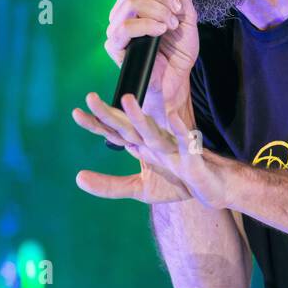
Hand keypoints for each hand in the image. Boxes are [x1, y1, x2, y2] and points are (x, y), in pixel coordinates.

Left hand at [73, 91, 230, 209]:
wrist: (211, 188)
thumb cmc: (177, 183)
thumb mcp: (139, 189)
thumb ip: (109, 185)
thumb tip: (78, 178)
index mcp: (142, 145)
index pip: (114, 132)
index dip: (96, 124)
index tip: (76, 113)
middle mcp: (155, 141)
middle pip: (128, 126)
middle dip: (110, 113)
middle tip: (89, 98)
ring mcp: (173, 147)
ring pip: (153, 131)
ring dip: (140, 117)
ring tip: (127, 100)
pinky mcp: (192, 156)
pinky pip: (186, 141)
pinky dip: (181, 130)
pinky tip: (175, 119)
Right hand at [103, 0, 198, 121]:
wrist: (176, 79)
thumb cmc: (178, 48)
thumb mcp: (186, 14)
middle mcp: (123, 9)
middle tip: (177, 10)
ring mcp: (117, 26)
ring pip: (131, 2)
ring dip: (158, 10)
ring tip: (171, 25)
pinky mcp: (114, 45)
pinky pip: (126, 27)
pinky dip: (148, 25)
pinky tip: (161, 32)